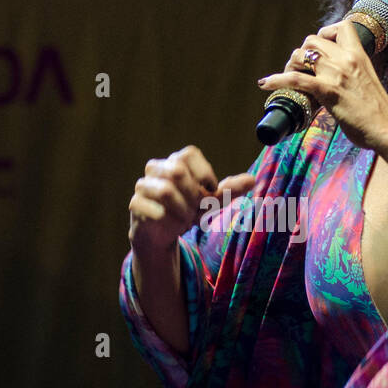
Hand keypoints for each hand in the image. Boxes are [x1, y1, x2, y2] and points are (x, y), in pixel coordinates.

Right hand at [128, 145, 255, 251]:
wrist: (162, 234)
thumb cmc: (187, 210)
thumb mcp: (211, 202)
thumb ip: (229, 190)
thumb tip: (252, 180)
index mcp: (175, 161)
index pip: (188, 154)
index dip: (204, 173)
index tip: (211, 191)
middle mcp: (156, 169)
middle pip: (177, 171)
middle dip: (193, 194)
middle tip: (197, 209)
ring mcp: (143, 186)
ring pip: (165, 191)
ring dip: (182, 210)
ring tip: (185, 219)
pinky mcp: (135, 204)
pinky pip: (151, 209)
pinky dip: (167, 220)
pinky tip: (171, 226)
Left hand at [256, 19, 387, 149]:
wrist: (387, 128)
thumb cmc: (379, 113)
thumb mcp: (367, 83)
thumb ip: (352, 76)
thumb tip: (338, 84)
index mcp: (359, 55)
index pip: (341, 27)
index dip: (326, 32)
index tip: (320, 46)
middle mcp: (347, 59)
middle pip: (313, 39)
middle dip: (302, 51)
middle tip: (299, 68)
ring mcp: (336, 74)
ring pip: (301, 54)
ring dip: (290, 63)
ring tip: (286, 76)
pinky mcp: (328, 91)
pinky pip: (295, 79)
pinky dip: (276, 80)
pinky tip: (265, 84)